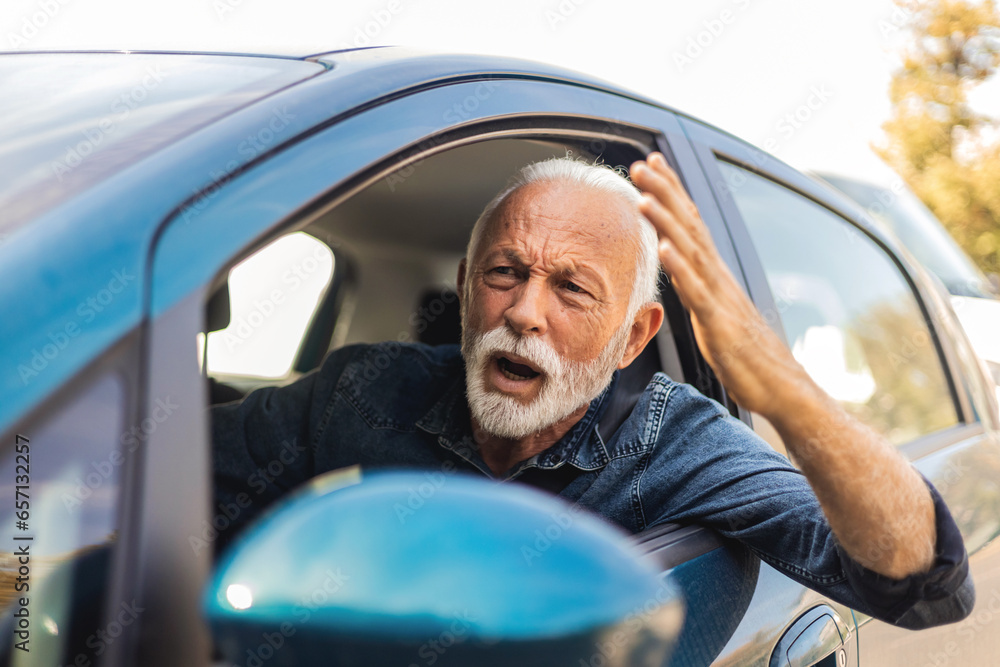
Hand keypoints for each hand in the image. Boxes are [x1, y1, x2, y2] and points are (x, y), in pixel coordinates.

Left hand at [629, 152, 809, 416]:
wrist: (780, 386)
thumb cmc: (746, 353)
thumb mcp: (714, 312)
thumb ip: (697, 287)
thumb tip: (678, 267)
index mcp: (713, 273)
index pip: (690, 223)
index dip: (672, 192)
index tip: (652, 164)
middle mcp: (717, 276)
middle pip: (689, 226)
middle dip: (665, 192)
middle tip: (641, 164)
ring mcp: (719, 297)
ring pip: (691, 251)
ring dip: (667, 221)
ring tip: (644, 197)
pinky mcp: (719, 322)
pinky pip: (698, 292)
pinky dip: (681, 268)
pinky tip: (664, 248)